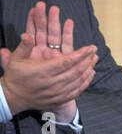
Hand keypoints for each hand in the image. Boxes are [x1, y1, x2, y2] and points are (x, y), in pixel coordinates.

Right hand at [0, 3, 95, 121]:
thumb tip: (26, 34)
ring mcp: (58, 93)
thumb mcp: (15, 60)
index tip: (90, 47)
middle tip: (94, 50)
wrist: (14, 98)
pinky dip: (86, 81)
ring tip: (94, 59)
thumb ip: (23, 47)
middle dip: (87, 59)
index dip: (80, 54)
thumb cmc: (16, 77)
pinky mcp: (60, 100)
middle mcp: (53, 83)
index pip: (67, 62)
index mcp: (43, 71)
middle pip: (76, 70)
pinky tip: (91, 73)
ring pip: (79, 80)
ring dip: (89, 68)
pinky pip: (78, 90)